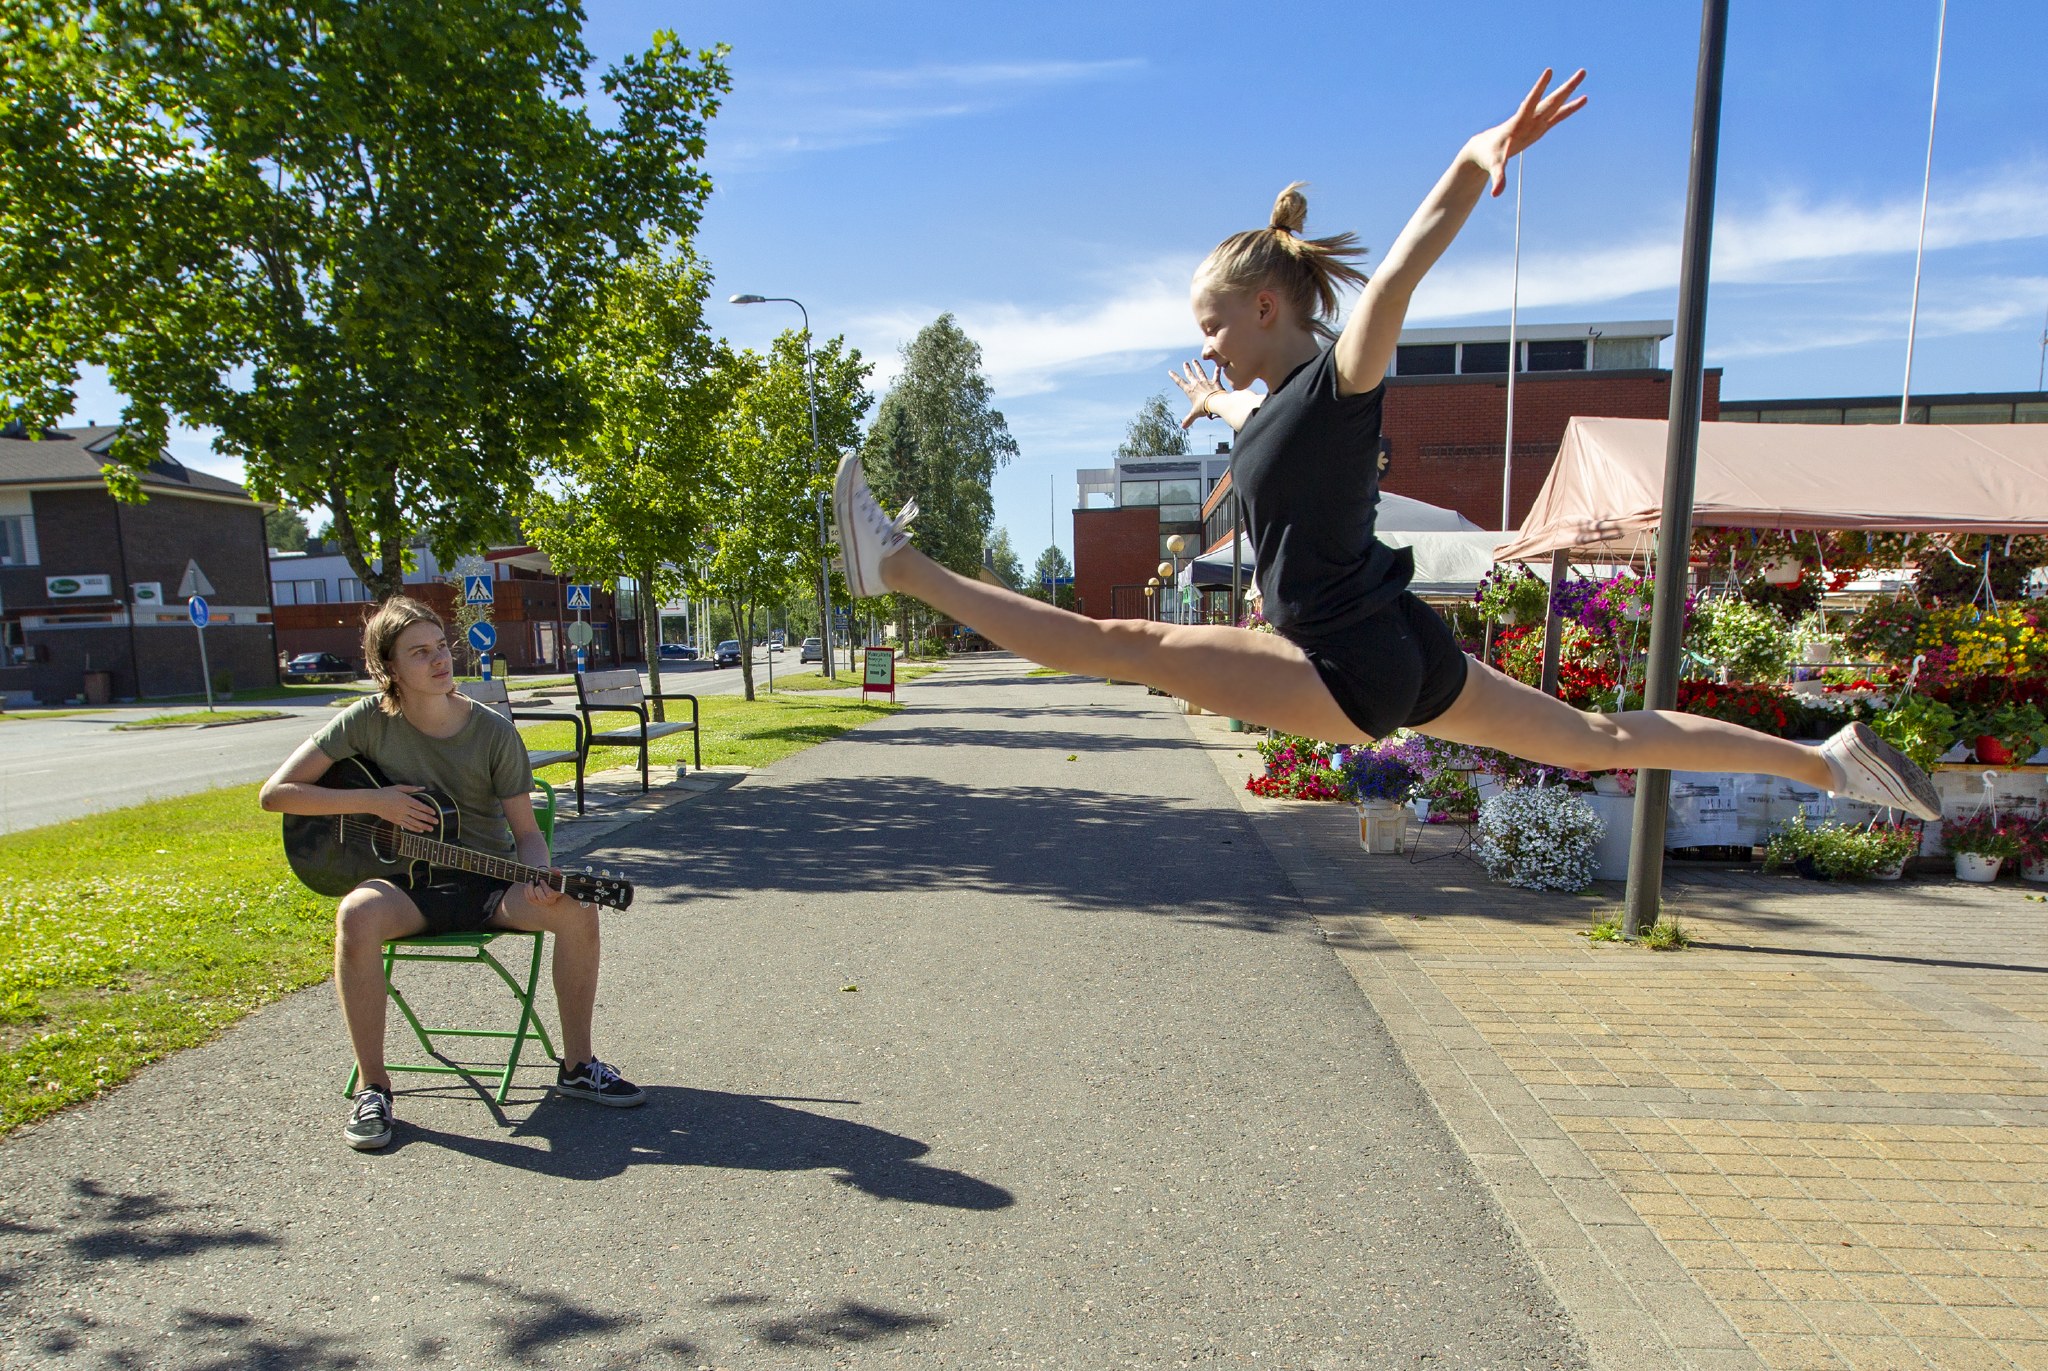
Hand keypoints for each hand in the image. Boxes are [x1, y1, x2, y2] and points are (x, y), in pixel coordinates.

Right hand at [371, 784, 438, 831]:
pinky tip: (420, 830)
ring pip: (413, 822)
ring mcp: (399, 816)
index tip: (434, 813)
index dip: (427, 810)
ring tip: (431, 829)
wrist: (373, 802)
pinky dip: (414, 828)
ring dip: (423, 826)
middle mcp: (403, 809)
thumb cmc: (386, 793)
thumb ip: (411, 788)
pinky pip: (406, 826)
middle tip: (436, 822)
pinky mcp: (395, 821)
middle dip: (428, 819)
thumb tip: (423, 788)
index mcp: (405, 800)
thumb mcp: (398, 788)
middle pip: (418, 815)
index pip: (419, 805)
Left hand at [526, 873, 562, 906]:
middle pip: (542, 898)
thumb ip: (556, 871)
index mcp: (556, 894)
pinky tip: (526, 885)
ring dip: (530, 889)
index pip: (550, 894)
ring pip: (533, 898)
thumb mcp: (554, 875)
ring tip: (530, 882)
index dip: (545, 887)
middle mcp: (549, 901)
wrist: (548, 886)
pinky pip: (528, 899)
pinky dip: (526, 891)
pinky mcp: (534, 902)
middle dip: (537, 889)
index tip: (541, 880)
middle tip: (534, 881)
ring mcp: (541, 903)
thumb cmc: (551, 880)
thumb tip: (558, 871)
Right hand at [1169, 360, 1227, 428]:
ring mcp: (1206, 382)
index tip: (1170, 371)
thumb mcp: (1195, 414)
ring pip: (1200, 372)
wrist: (1215, 403)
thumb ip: (1189, 419)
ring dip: (1197, 366)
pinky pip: (1216, 375)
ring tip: (1194, 360)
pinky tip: (1218, 365)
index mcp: (1190, 390)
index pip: (1180, 382)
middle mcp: (1196, 384)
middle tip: (1185, 363)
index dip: (1174, 377)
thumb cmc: (1204, 408)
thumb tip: (1183, 427)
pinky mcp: (1215, 382)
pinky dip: (1217, 370)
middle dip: (1187, 368)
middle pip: (1190, 374)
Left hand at [1472, 68, 1587, 196]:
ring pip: (1554, 104)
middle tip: (1582, 72)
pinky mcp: (1539, 127)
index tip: (1549, 71)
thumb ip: (1498, 178)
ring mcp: (1535, 121)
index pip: (1530, 103)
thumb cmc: (1487, 156)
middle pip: (1550, 101)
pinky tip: (1583, 99)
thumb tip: (1496, 194)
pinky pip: (1558, 115)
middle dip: (1565, 88)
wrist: (1483, 149)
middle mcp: (1529, 119)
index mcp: (1517, 123)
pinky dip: (1570, 108)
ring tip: (1582, 74)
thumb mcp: (1494, 167)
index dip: (1539, 88)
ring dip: (1569, 90)